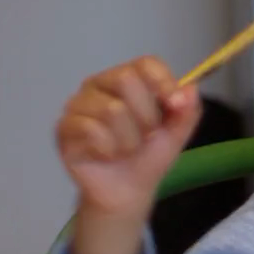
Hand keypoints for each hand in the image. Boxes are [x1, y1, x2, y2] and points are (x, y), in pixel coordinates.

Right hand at [56, 57, 200, 218]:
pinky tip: (107, 155)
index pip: (146, 63)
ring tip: (127, 149)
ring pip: (111, 109)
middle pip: (125, 79)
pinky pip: (91, 130)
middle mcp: (99, 84)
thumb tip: (189, 88)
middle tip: (147, 135)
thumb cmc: (149, 155)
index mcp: (128, 78)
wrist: (128, 190)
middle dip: (146, 115)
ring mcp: (77, 104)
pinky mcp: (64, 128)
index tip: (175, 105)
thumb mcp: (178, 132)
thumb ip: (188, 109)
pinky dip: (109, 149)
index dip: (163, 82)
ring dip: (129, 139)